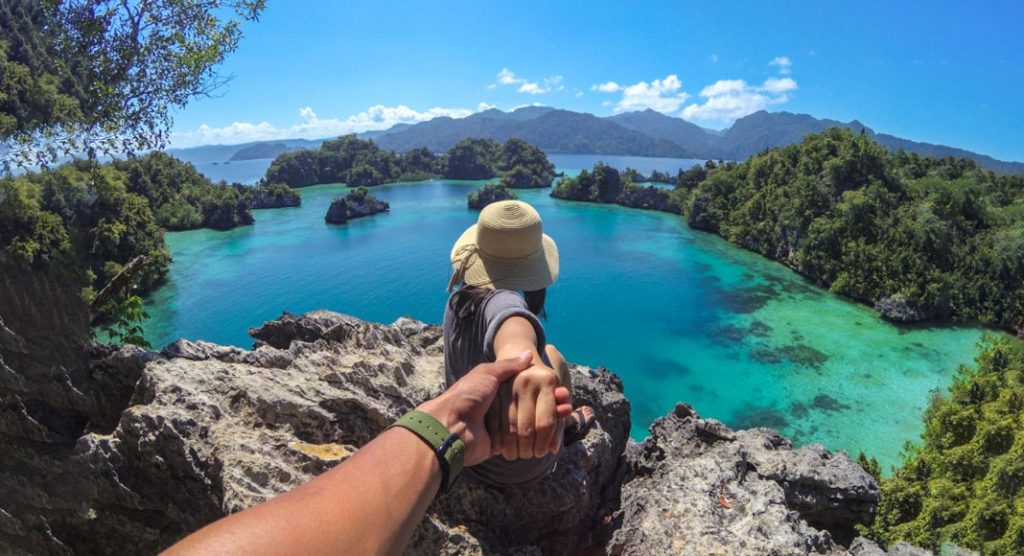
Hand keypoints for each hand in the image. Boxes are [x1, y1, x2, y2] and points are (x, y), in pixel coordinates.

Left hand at [417, 352, 569, 465]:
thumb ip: (508, 366)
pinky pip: (524, 442)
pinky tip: (555, 432)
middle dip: (550, 405)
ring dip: (548, 420)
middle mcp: (498, 409)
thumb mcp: (487, 373)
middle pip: (531, 407)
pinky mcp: (501, 445)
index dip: (543, 390)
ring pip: (530, 425)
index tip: (560, 389)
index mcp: (495, 391)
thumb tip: (528, 355)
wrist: (450, 426)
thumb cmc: (467, 395)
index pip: (525, 390)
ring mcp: (500, 428)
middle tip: (567, 402)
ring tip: (566, 413)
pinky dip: (540, 438)